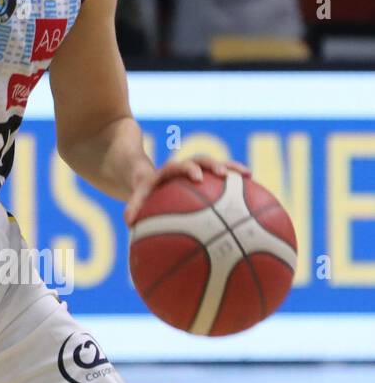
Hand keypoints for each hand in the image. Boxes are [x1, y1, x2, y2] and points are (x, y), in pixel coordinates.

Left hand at [123, 155, 250, 227]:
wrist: (143, 177)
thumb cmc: (142, 191)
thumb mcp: (136, 196)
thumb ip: (133, 206)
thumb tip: (127, 222)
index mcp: (167, 172)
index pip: (177, 166)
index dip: (187, 170)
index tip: (197, 177)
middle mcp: (183, 169)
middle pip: (199, 160)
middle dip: (212, 164)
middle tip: (224, 173)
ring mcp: (196, 171)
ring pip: (215, 166)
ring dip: (230, 168)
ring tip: (248, 175)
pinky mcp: (205, 177)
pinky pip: (223, 179)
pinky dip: (236, 183)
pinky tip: (255, 196)